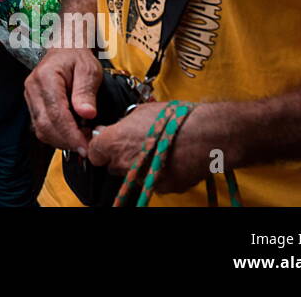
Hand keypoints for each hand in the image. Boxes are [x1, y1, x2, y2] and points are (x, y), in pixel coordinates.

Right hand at [24, 45, 103, 154]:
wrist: (64, 48)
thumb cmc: (77, 57)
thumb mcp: (89, 69)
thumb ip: (86, 91)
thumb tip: (87, 114)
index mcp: (45, 77)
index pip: (56, 114)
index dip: (71, 134)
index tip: (87, 146)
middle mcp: (32, 88)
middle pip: (45, 125)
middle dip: (66, 141)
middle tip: (87, 147)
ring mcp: (30, 97)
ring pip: (41, 130)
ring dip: (61, 141)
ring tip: (82, 139)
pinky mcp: (32, 105)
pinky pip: (41, 127)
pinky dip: (56, 136)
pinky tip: (72, 134)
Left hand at [87, 102, 216, 194]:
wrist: (207, 136)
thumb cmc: (174, 118)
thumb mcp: (140, 111)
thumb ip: (122, 124)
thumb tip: (116, 129)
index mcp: (114, 143)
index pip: (93, 152)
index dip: (100, 147)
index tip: (107, 142)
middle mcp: (124, 164)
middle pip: (112, 165)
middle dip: (119, 156)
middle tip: (134, 144)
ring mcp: (142, 179)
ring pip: (132, 175)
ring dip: (138, 166)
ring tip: (155, 150)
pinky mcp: (161, 188)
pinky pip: (152, 182)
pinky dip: (157, 173)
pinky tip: (169, 159)